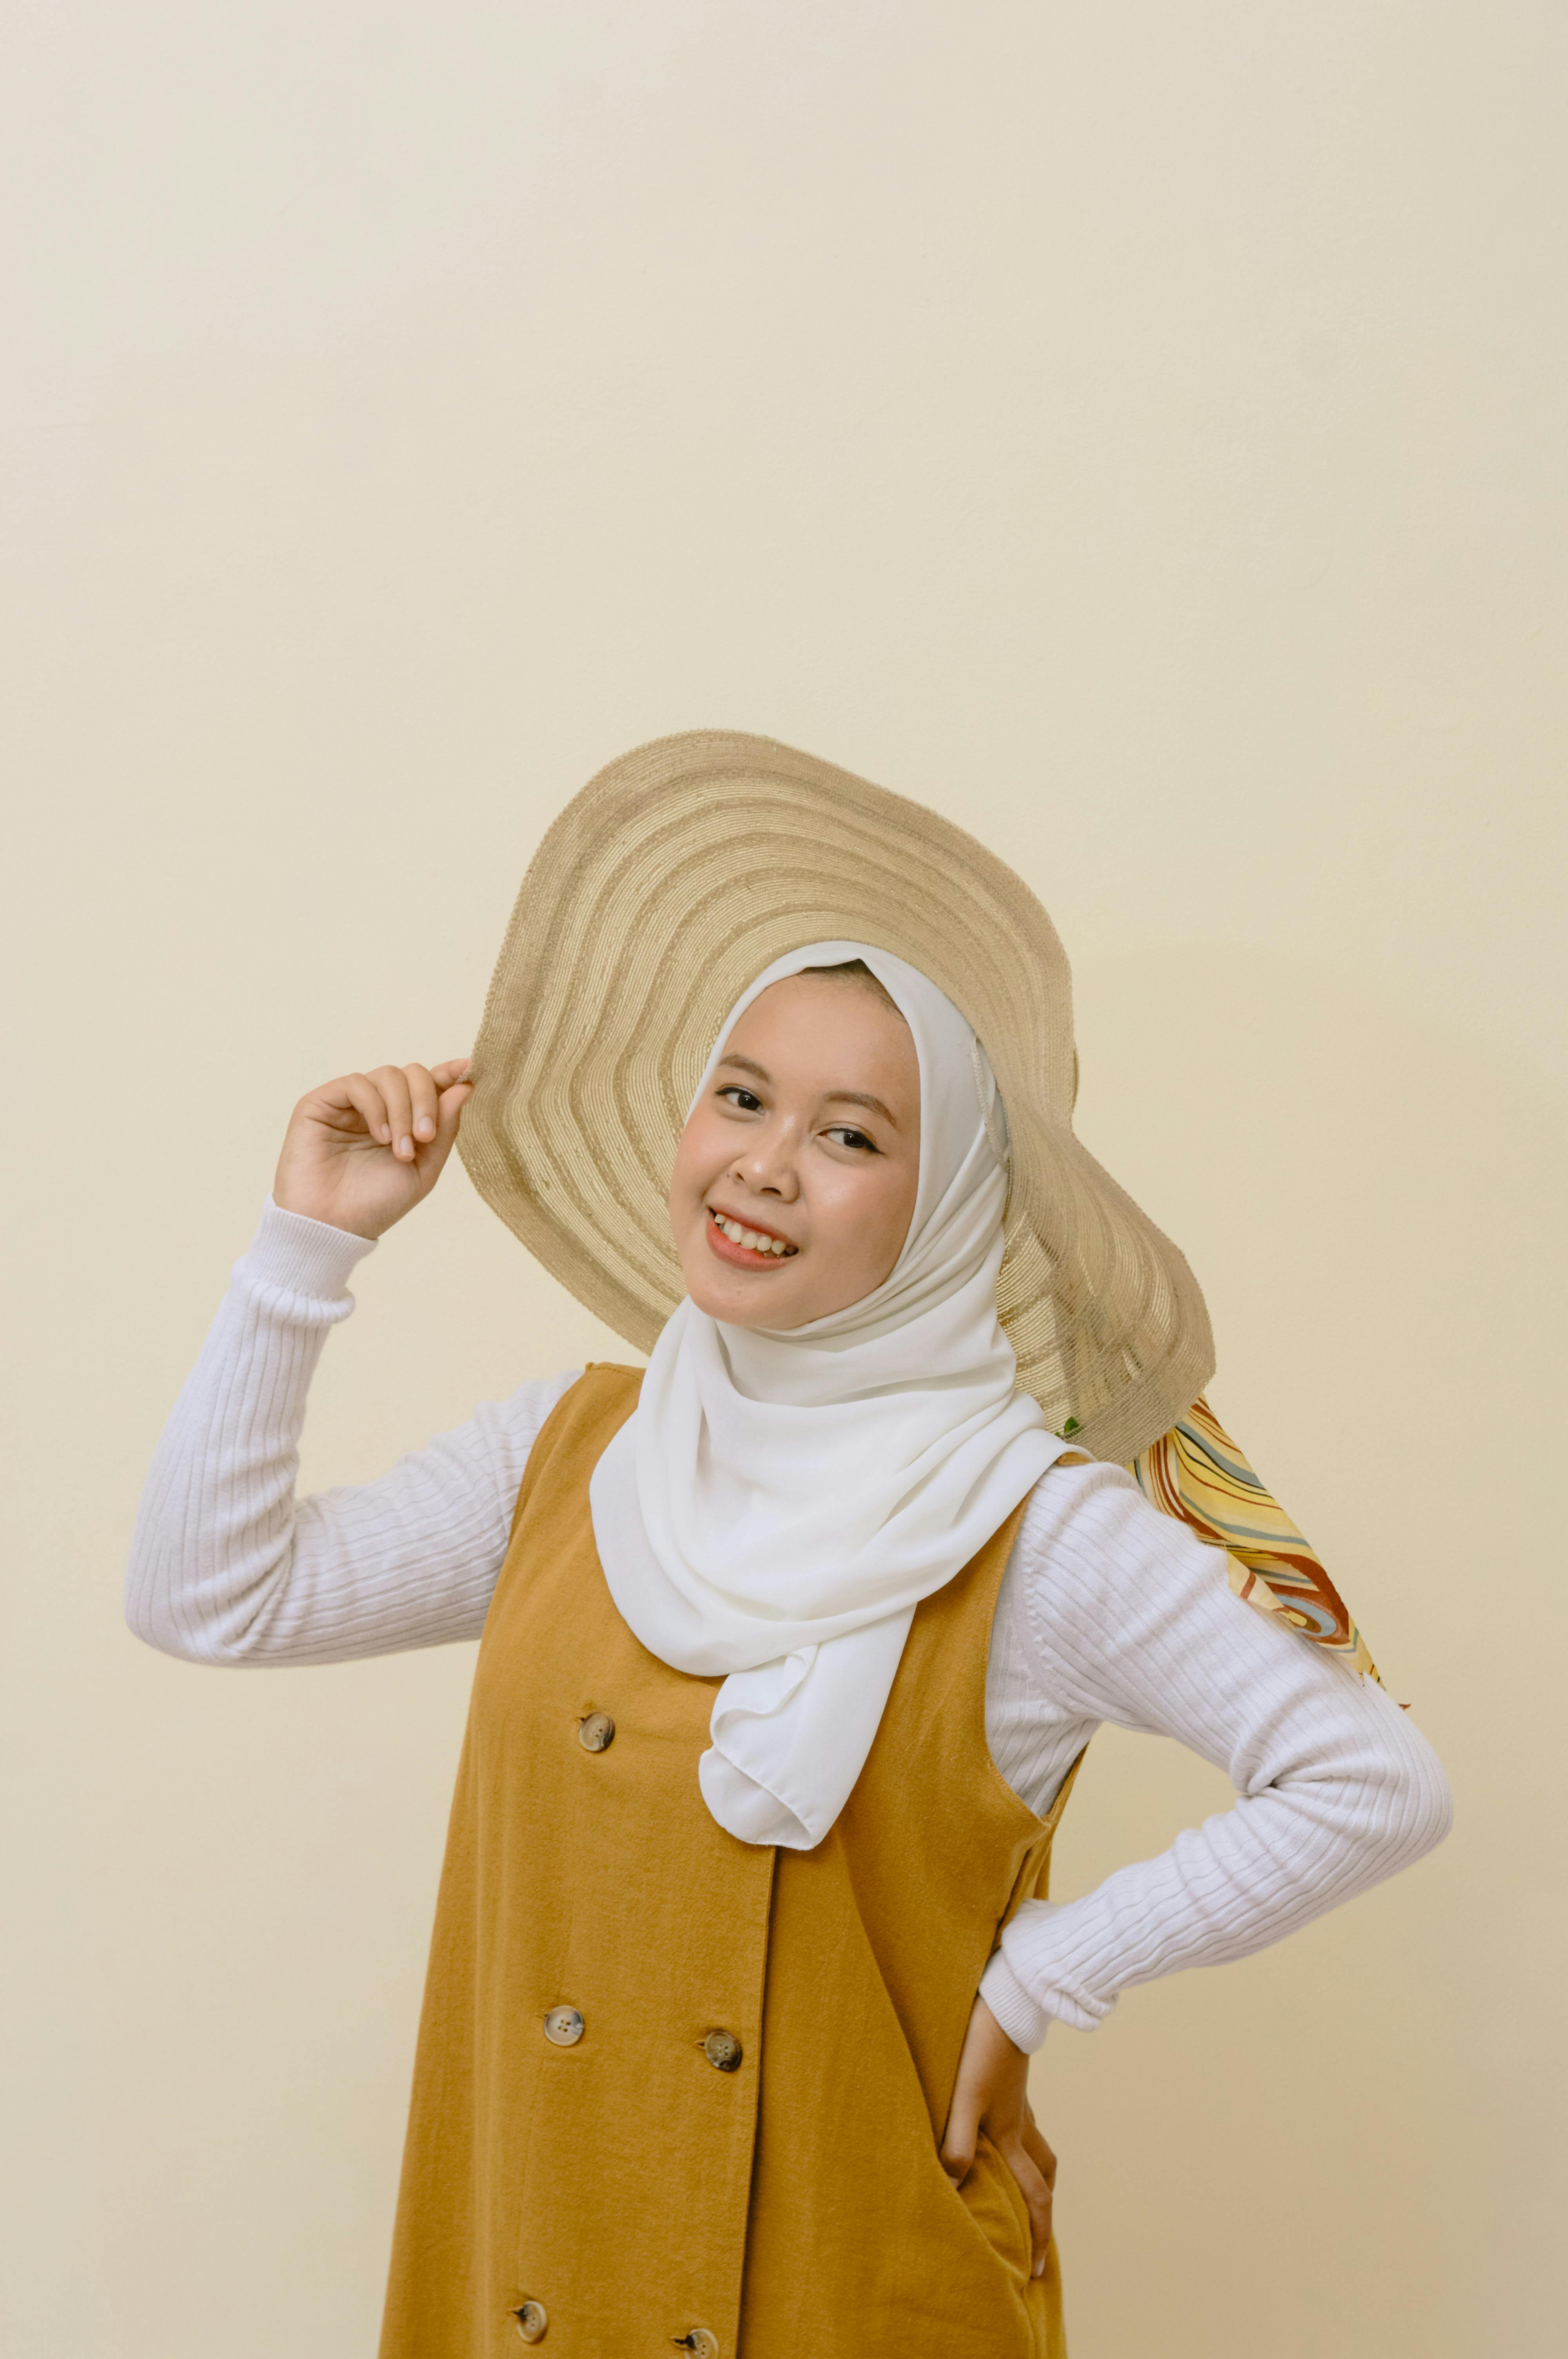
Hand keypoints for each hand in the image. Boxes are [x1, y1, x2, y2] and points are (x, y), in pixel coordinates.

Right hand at [272, 1058, 474, 1240]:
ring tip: (401, 1149)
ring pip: (388, 1075)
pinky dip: (376, 1107)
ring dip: (402, 1110)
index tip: (468, 1069)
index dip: (449, 1073)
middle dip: (426, 1100)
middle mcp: (379, 1107)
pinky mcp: (321, 1102)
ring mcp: (350, 1103)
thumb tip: (464, 1086)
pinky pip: (357, 1083)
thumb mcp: (423, 1169)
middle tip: (425, 1136)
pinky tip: (379, 1136)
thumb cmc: (375, 1204)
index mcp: (403, 1120)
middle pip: (412, 1073)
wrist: (332, 1226)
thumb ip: (445, 1128)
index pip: (429, 1084)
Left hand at [939, 1996, 1056, 2279]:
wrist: (1004, 2000)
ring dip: (1038, 2179)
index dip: (1035, 2237)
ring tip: (1026, 2197)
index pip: (1033, 2197)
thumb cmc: (978, 2048)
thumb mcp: (962, 2097)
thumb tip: (956, 2187)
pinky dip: (1020, 2144)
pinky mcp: (1011, 2084)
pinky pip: (1024, 2127)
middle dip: (1043, 2217)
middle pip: (1043, 2179)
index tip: (1033, 2272)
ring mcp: (1019, 2103)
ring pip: (1038, 2151)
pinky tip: (1000, 2138)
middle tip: (1038, 2247)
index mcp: (1010, 2135)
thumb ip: (957, 2142)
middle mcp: (1020, 2124)